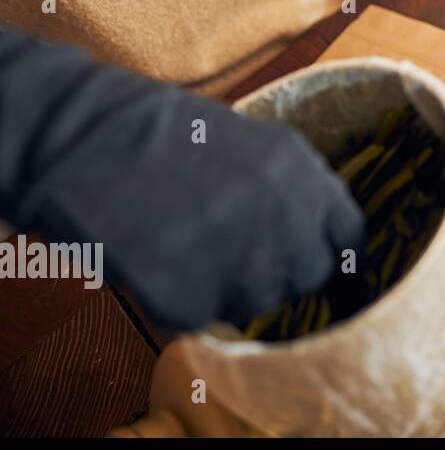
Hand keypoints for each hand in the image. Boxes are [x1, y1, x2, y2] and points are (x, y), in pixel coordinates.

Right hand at [0, 29, 363, 332]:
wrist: (89, 141)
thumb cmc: (165, 133)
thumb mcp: (254, 143)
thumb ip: (294, 189)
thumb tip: (316, 234)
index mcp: (306, 176)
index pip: (349, 236)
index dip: (329, 249)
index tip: (315, 257)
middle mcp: (288, 222)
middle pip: (309, 276)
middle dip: (280, 271)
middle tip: (235, 251)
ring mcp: (244, 264)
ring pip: (258, 302)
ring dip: (230, 287)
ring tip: (188, 245)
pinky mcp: (195, 298)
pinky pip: (202, 316)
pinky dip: (180, 298)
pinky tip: (158, 258)